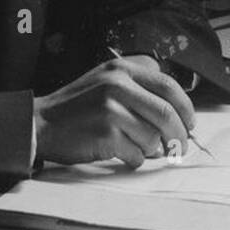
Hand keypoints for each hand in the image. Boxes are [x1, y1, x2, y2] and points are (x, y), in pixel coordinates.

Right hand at [33, 54, 196, 168]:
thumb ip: (137, 88)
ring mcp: (112, 109)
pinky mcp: (106, 134)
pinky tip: (121, 154)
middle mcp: (118, 85)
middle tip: (180, 148)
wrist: (40, 124)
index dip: (185, 108)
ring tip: (135, 147)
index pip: (169, 87)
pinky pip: (137, 154)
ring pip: (153, 137)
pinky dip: (135, 160)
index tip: (189, 123)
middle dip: (179, 136)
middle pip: (167, 114)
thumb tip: (177, 113)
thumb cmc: (76, 107)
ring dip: (150, 149)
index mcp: (122, 69)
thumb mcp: (105, 81)